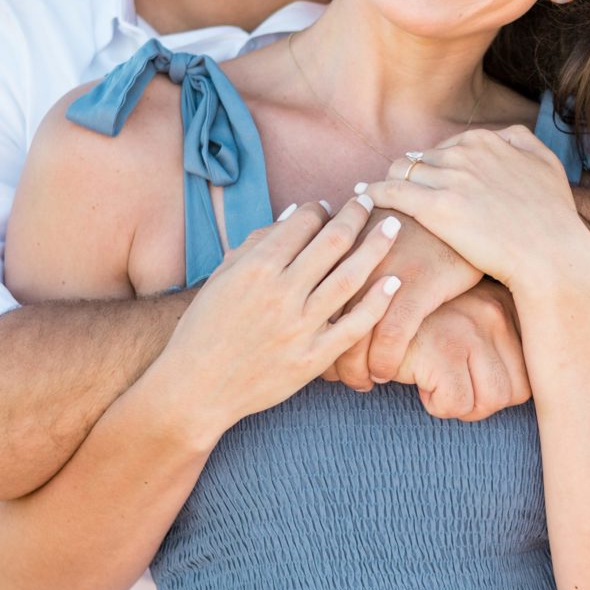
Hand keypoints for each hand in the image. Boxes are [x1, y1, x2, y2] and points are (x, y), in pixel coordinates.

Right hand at [155, 199, 401, 443]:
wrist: (196, 388)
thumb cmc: (205, 327)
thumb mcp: (223, 277)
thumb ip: (258, 243)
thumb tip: (297, 214)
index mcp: (255, 268)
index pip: (302, 224)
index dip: (321, 209)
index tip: (330, 207)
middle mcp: (280, 294)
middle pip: (333, 242)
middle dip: (356, 215)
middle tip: (370, 202)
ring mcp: (299, 328)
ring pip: (350, 278)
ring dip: (376, 247)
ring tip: (393, 227)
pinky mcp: (312, 359)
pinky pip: (354, 327)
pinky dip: (377, 303)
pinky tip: (394, 282)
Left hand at [325, 210, 481, 390]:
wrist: (458, 210)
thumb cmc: (411, 227)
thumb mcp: (368, 234)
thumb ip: (343, 256)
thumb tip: (319, 289)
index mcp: (337, 249)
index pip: (308, 301)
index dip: (308, 333)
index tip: (314, 353)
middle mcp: (354, 262)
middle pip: (325, 325)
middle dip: (328, 360)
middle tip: (335, 378)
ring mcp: (384, 274)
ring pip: (354, 338)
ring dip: (355, 370)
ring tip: (362, 381)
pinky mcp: (417, 285)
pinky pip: (391, 338)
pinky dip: (386, 362)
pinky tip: (387, 372)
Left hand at [365, 128, 587, 292]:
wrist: (552, 256)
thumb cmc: (553, 219)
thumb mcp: (547, 165)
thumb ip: (522, 142)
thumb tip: (504, 136)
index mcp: (488, 140)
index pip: (446, 145)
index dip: (435, 165)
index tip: (428, 181)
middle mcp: (466, 152)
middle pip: (422, 157)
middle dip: (411, 174)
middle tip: (396, 190)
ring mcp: (450, 178)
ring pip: (402, 170)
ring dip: (388, 181)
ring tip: (373, 195)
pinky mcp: (436, 208)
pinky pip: (391, 191)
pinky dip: (373, 192)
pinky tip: (362, 199)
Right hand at [403, 280, 531, 419]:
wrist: (363, 300)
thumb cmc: (414, 320)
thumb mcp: (462, 320)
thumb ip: (490, 346)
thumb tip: (518, 393)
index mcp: (503, 305)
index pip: (529, 378)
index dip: (495, 390)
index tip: (464, 375)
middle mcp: (493, 312)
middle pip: (516, 394)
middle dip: (479, 401)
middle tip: (446, 382)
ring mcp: (469, 328)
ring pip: (490, 402)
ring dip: (457, 404)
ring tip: (432, 378)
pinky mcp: (442, 347)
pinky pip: (455, 405)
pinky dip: (433, 403)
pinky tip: (417, 378)